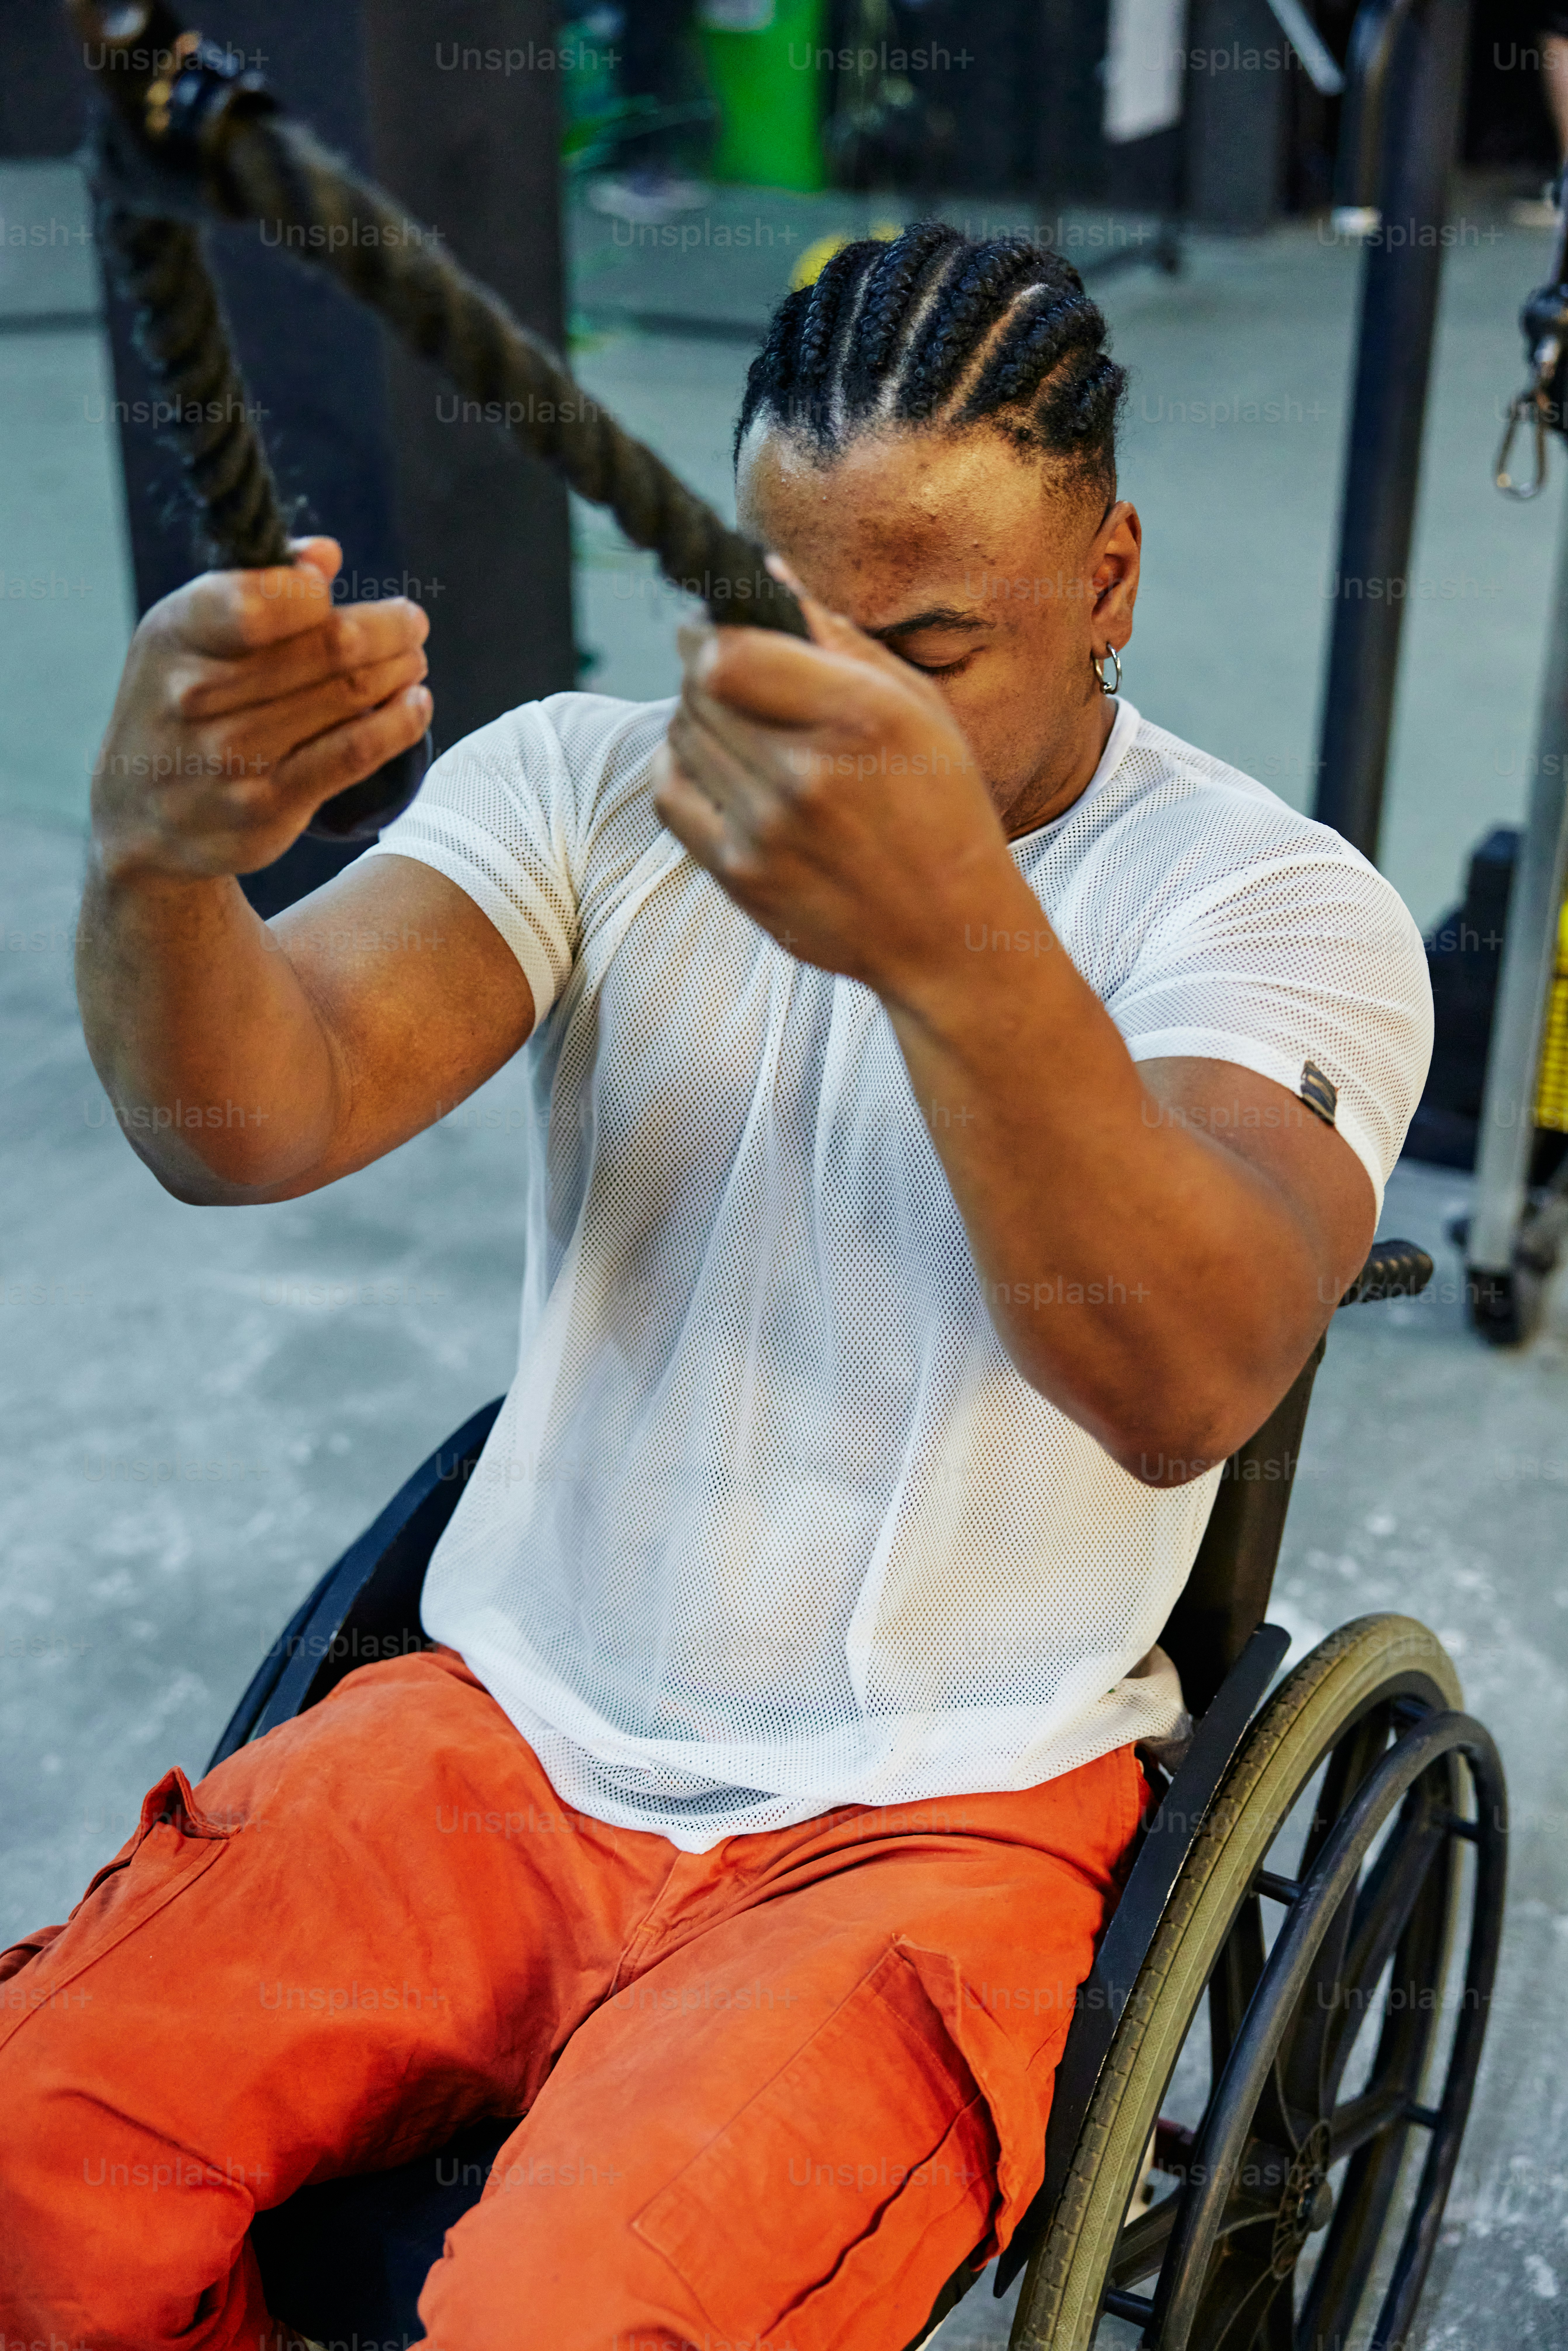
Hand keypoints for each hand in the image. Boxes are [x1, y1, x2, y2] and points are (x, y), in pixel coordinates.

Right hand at [89, 538, 431, 884]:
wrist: (141, 815)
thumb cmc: (179, 705)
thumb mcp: (191, 633)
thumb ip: (255, 585)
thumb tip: (324, 556)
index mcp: (178, 633)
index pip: (263, 600)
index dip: (315, 593)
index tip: (340, 595)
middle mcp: (197, 694)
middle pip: (330, 646)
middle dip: (388, 629)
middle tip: (411, 625)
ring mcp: (232, 754)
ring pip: (350, 696)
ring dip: (399, 672)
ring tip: (413, 662)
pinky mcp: (266, 804)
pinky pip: (355, 752)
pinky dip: (400, 724)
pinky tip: (416, 705)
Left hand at [651, 575, 1014, 1005]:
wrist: (947, 933)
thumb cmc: (941, 810)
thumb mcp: (917, 710)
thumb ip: (839, 639)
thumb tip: (765, 572)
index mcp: (860, 719)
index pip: (727, 653)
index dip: (707, 630)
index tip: (715, 626)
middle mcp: (807, 775)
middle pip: (697, 690)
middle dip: (701, 666)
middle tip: (725, 668)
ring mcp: (766, 831)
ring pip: (681, 736)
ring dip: (696, 715)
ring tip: (736, 721)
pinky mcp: (739, 874)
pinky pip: (670, 794)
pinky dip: (681, 765)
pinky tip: (716, 766)